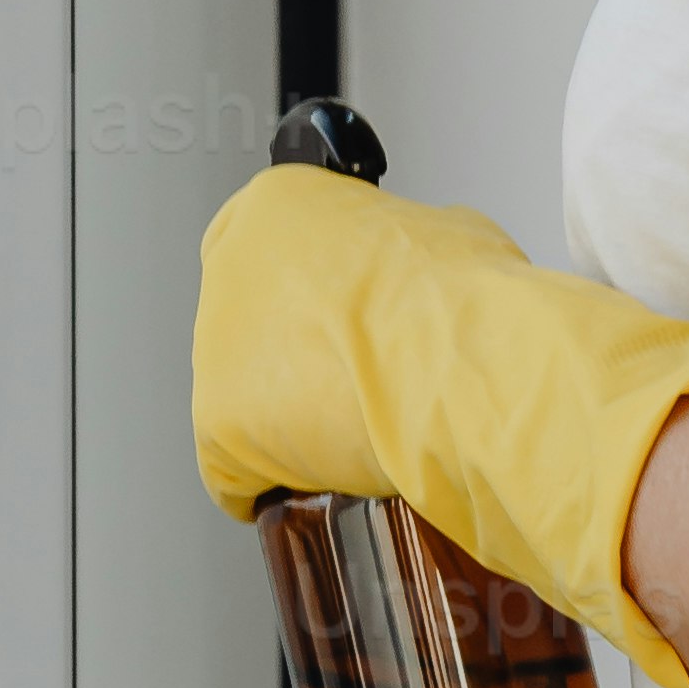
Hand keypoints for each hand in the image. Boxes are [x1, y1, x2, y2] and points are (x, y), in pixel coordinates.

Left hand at [193, 167, 688, 687]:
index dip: (317, 305)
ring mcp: (216, 347)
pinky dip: (281, 484)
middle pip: (251, 328)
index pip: (276, 259)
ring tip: (357, 435)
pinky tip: (334, 480)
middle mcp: (232, 263)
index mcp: (278, 203)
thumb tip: (434, 261)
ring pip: (246, 399)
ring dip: (290, 420)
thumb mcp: (451, 236)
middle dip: (296, 361)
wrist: (471, 361)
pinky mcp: (219, 428)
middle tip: (353, 391)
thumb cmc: (471, 299)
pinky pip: (239, 472)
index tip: (343, 335)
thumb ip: (411, 243)